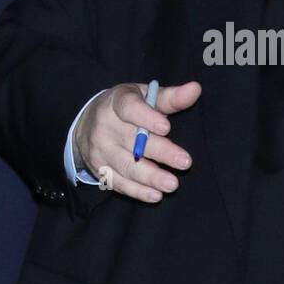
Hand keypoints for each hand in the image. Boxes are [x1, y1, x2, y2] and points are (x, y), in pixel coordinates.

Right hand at [74, 80, 200, 201]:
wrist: (87, 126)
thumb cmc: (125, 109)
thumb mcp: (143, 96)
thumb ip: (170, 97)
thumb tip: (196, 89)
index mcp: (116, 103)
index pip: (129, 108)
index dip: (147, 118)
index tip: (166, 127)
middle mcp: (105, 126)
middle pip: (133, 141)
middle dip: (161, 152)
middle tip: (185, 162)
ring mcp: (101, 150)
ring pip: (127, 166)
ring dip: (151, 177)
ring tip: (172, 184)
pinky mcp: (100, 170)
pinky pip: (119, 183)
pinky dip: (138, 191)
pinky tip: (155, 195)